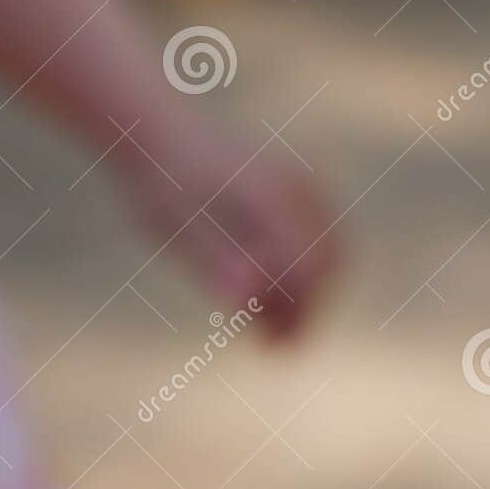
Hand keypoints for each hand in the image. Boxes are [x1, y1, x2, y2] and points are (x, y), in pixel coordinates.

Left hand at [114, 128, 339, 341]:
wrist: (162, 137)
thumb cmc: (162, 187)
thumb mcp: (179, 230)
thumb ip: (214, 263)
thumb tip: (243, 302)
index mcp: (267, 199)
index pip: (303, 270)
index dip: (297, 315)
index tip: (278, 352)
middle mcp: (294, 189)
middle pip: (323, 264)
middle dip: (306, 311)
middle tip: (277, 351)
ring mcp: (302, 185)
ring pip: (327, 252)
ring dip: (308, 295)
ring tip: (274, 335)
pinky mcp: (299, 188)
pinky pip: (318, 236)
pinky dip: (303, 271)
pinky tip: (272, 300)